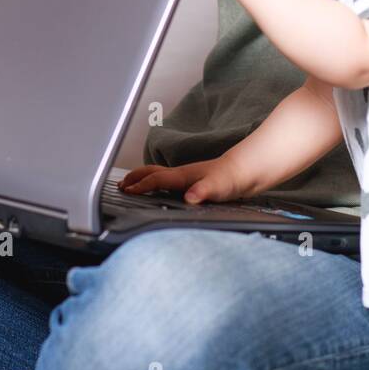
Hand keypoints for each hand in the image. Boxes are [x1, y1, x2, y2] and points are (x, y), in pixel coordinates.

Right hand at [118, 159, 244, 204]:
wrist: (248, 170)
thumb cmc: (234, 177)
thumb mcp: (218, 186)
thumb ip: (203, 191)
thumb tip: (190, 199)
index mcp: (183, 175)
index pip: (156, 179)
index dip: (140, 185)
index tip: (126, 191)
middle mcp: (182, 174)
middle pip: (151, 172)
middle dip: (134, 177)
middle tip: (120, 185)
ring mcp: (187, 177)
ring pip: (157, 175)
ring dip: (142, 178)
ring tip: (131, 185)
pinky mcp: (193, 182)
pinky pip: (166, 181)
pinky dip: (154, 183)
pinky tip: (159, 191)